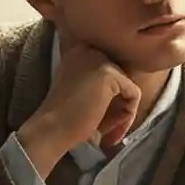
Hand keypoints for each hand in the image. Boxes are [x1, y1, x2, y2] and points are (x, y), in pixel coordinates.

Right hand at [17, 43, 140, 176]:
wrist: (50, 130)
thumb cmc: (64, 120)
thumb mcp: (83, 95)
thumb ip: (102, 89)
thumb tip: (131, 95)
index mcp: (79, 53)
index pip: (110, 74)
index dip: (111, 101)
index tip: (104, 124)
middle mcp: (88, 49)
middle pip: (120, 79)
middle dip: (118, 107)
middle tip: (108, 133)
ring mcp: (98, 58)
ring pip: (128, 87)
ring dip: (123, 113)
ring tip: (109, 134)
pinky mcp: (109, 73)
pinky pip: (134, 93)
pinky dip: (128, 114)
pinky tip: (111, 131)